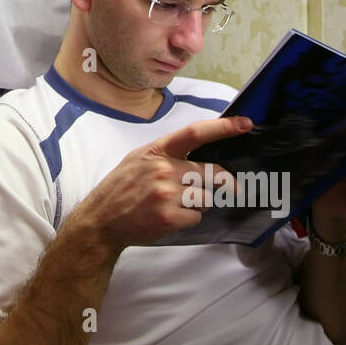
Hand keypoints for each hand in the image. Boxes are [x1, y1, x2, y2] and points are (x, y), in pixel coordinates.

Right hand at [71, 116, 252, 251]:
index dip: (223, 127)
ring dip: (198, 203)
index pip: (195, 132)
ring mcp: (167, 193)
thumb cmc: (121, 188)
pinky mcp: (169, 217)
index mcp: (157, 150)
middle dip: (223, 182)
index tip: (244, 124)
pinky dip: (189, 218)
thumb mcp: (138, 159)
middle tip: (226, 187)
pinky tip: (170, 217)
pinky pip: (197, 216)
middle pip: (213, 172)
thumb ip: (167, 154)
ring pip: (206, 197)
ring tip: (176, 204)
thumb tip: (201, 152)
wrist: (101, 219)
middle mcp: (163, 169)